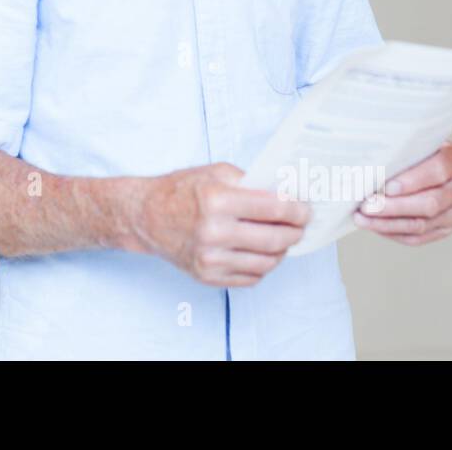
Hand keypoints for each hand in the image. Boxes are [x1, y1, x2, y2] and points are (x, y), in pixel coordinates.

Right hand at [127, 162, 309, 286]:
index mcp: (217, 201)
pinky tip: (260, 252)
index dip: (298, 210)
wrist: (146, 216)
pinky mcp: (207, 276)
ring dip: (281, 251)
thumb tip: (287, 193)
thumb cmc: (180, 191)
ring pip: (267, 262)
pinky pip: (250, 278)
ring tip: (280, 239)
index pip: (274, 208)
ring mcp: (210, 258)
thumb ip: (251, 182)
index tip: (305, 210)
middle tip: (300, 226)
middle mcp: (214, 232)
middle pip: (276, 239)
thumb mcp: (215, 173)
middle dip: (295, 232)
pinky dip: (262, 266)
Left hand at [354, 142, 451, 245]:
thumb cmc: (416, 150)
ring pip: (422, 224)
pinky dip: (393, 233)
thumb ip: (400, 151)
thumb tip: (370, 166)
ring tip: (363, 219)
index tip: (387, 187)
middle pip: (430, 203)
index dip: (412, 181)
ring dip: (388, 224)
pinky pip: (418, 237)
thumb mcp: (413, 142)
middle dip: (395, 207)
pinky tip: (375, 226)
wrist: (430, 162)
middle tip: (367, 206)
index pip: (438, 170)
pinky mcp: (446, 228)